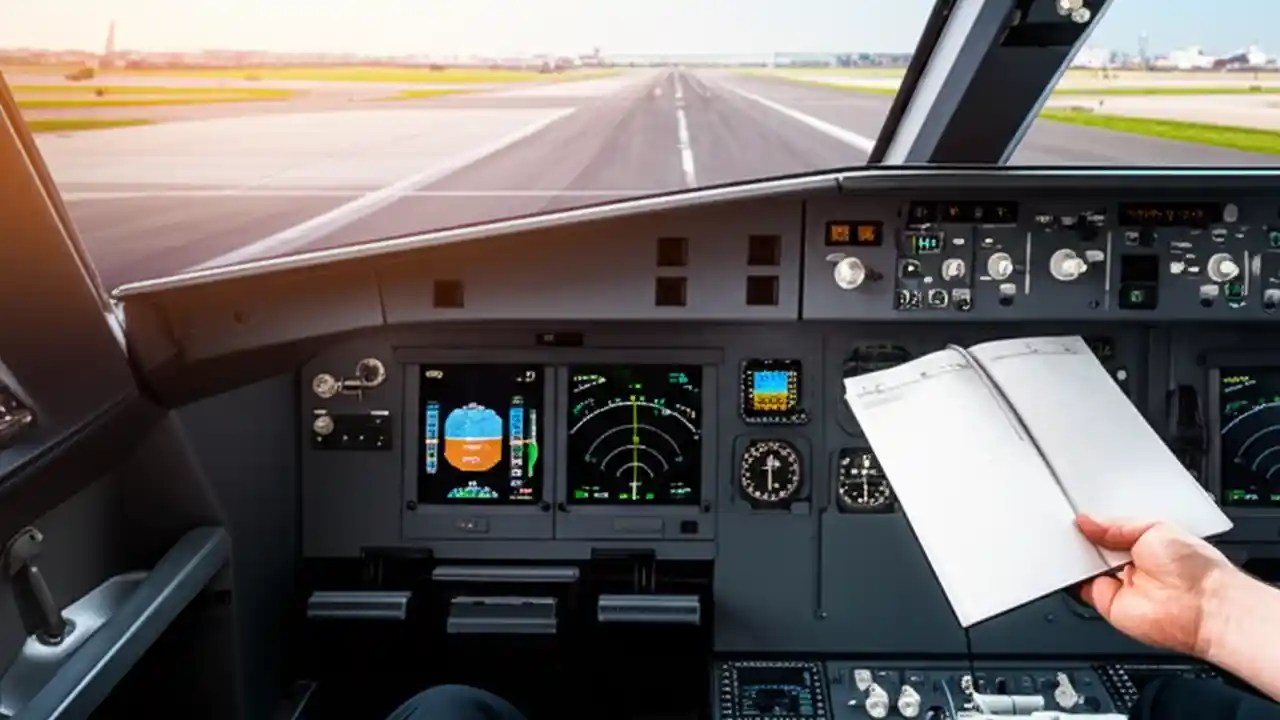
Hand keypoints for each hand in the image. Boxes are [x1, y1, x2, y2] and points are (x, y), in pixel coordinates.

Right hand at [1075, 514, 1236, 656]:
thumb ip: (1116, 526)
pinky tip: (1070, 563)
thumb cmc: (1196, 569)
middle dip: (1084, 536)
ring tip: (1076, 542)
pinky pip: (1080, 589)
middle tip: (1077, 527)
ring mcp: (1120, 584)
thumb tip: (1087, 521)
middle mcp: (1133, 564)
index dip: (1095, 522)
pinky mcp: (1108, 603)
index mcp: (1147, 544)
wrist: (1203, 608)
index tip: (1080, 515)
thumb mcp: (1154, 528)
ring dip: (1077, 555)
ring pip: (1085, 566)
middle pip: (1095, 547)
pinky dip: (1071, 578)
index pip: (1111, 530)